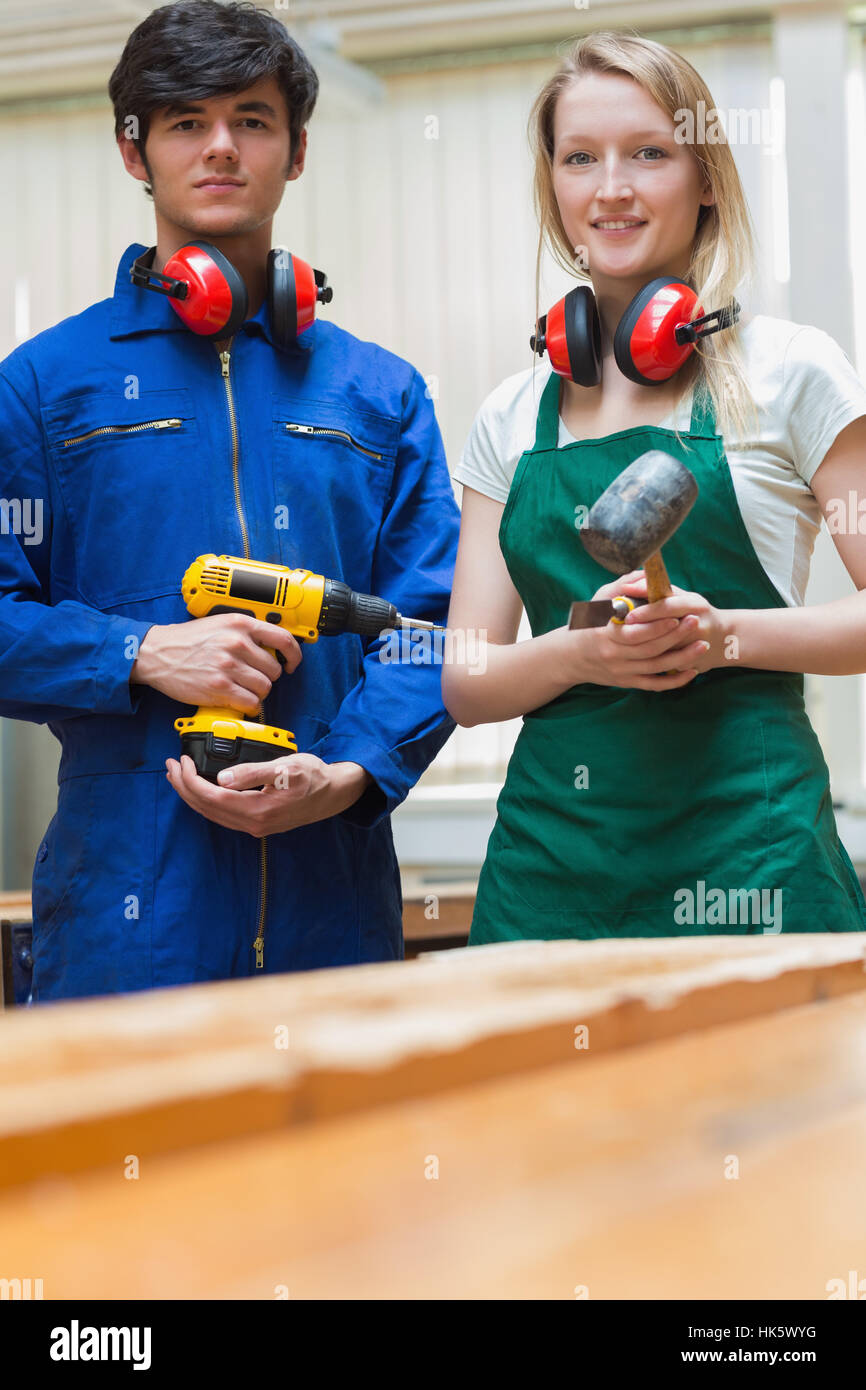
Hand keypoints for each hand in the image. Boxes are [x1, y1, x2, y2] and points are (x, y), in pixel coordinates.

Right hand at [132, 615, 302, 712]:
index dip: (294, 655)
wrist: (157, 653)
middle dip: (267, 677)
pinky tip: (238, 700)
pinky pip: (250, 702)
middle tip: (253, 678)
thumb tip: (272, 646)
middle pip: (274, 669)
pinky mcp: (219, 687)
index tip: (292, 664)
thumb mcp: (220, 624)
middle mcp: (236, 643)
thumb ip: (246, 632)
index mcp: (240, 624)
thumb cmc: (188, 640)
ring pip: (264, 688)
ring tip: (243, 690)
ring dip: (257, 693)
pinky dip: (248, 706)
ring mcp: (228, 665)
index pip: (284, 638)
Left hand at [165, 753, 371, 834]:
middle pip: (206, 808)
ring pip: (212, 813)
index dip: (190, 780)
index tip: (181, 761)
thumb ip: (253, 773)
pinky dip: (206, 801)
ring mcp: (255, 825)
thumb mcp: (286, 768)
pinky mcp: (258, 822)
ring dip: (191, 795)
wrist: (335, 794)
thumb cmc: (314, 777)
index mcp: (257, 809)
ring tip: (178, 777)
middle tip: (170, 766)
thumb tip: (222, 778)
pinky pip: (222, 814)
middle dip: (183, 787)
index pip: (211, 797)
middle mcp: (253, 823)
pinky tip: (202, 789)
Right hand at [567, 570, 709, 690]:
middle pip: (650, 649)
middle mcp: (613, 654)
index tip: (675, 615)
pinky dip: (674, 681)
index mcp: (606, 632)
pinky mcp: (627, 682)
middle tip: (696, 623)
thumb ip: (623, 586)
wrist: (570, 657)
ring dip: (682, 658)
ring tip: (702, 645)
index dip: (657, 625)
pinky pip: (654, 685)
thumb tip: (647, 573)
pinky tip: (692, 671)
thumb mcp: (599, 601)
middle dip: (676, 636)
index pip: (635, 631)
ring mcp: (621, 670)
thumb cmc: (589, 624)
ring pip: (657, 668)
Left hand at [621, 582, 727, 670]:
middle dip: (643, 632)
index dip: (646, 612)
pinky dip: (656, 665)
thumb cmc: (696, 613)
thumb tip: (627, 586)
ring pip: (668, 653)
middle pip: (667, 631)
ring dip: (646, 652)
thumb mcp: (682, 597)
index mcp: (695, 604)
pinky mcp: (697, 665)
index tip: (628, 616)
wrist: (727, 639)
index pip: (668, 606)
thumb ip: (656, 591)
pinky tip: (642, 663)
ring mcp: (699, 646)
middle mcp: (699, 625)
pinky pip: (672, 669)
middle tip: (624, 633)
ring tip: (626, 649)